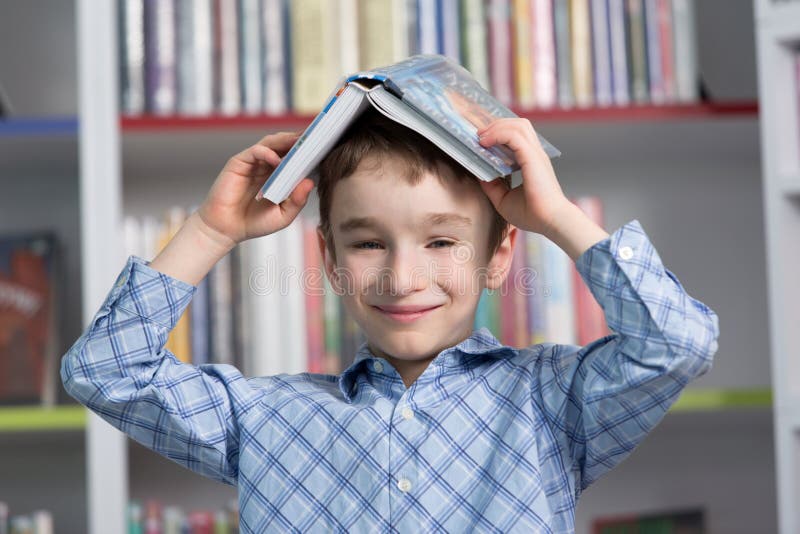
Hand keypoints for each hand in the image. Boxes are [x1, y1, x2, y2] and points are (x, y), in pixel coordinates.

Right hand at [195, 131, 313, 248]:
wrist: (227, 230)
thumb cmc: (254, 223)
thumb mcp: (283, 215)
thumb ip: (297, 201)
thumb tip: (310, 182)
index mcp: (278, 176)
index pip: (295, 158)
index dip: (307, 152)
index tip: (324, 146)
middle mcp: (266, 166)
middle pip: (285, 146)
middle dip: (300, 141)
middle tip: (316, 136)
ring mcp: (253, 163)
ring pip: (271, 143)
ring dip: (286, 141)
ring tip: (301, 142)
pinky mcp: (239, 163)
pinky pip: (255, 152)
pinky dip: (267, 153)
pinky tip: (277, 160)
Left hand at [476, 118, 570, 235]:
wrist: (550, 222)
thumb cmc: (532, 215)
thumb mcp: (504, 199)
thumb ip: (492, 186)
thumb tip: (478, 174)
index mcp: (532, 161)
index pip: (519, 135)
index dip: (500, 131)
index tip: (482, 139)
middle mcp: (535, 154)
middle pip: (519, 124)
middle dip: (497, 125)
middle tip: (479, 135)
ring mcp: (535, 154)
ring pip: (517, 125)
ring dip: (496, 127)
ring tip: (480, 137)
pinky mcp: (532, 158)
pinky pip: (513, 136)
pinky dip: (498, 134)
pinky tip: (484, 143)